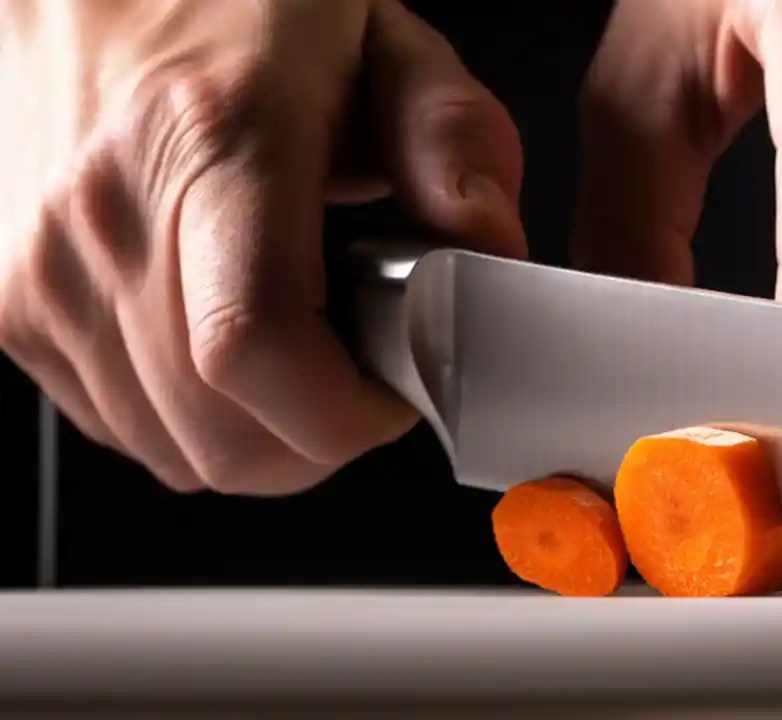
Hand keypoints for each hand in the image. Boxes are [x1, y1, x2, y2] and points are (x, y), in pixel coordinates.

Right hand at [0, 0, 524, 492]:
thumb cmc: (233, 6)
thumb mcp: (380, 40)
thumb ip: (453, 138)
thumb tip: (487, 248)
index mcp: (209, 138)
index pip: (255, 346)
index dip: (345, 411)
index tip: (398, 389)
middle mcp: (103, 214)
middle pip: (224, 435)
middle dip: (324, 436)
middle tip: (364, 370)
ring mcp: (42, 270)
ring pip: (177, 452)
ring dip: (263, 432)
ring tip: (297, 342)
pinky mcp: (10, 306)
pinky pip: (125, 428)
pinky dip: (195, 418)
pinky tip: (222, 339)